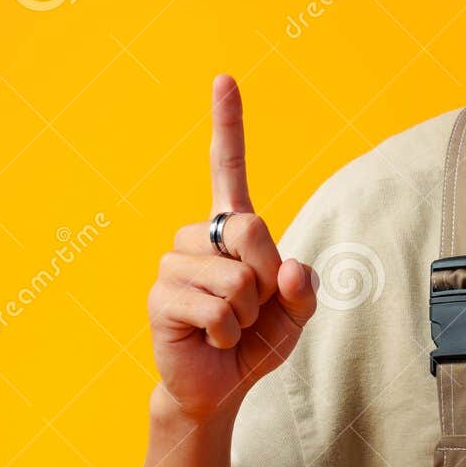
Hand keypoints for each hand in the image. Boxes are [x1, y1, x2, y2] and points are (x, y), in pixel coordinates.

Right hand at [146, 74, 316, 422]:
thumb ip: (305, 290)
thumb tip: (289, 267)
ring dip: (248, 314)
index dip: (227, 124)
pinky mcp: (161, 297)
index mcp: (232, 228)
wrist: (219, 388)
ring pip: (237, 279)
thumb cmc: (256, 341)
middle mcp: (198, 237)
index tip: (224, 78)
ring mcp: (175, 264)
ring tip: (230, 326)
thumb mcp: (296, 314)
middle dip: (268, 279)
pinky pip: (217, 310)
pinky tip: (212, 340)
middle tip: (253, 309)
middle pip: (251, 230)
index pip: (229, 167)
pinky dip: (228, 334)